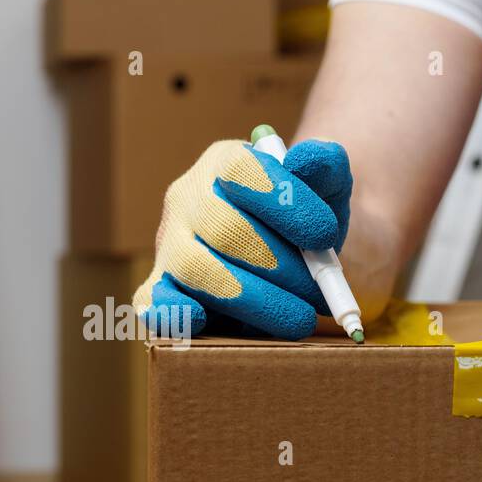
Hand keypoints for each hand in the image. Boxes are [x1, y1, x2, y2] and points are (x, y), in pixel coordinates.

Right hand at [132, 138, 354, 339]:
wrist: (284, 266)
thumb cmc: (302, 224)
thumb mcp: (325, 190)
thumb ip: (326, 165)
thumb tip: (303, 161)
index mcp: (225, 162)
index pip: (242, 170)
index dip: (282, 201)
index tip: (325, 236)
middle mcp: (187, 198)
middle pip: (222, 227)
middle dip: (278, 265)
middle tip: (317, 292)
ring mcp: (167, 243)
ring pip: (195, 268)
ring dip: (253, 299)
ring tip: (298, 319)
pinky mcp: (158, 287)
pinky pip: (155, 301)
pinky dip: (174, 312)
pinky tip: (206, 320)